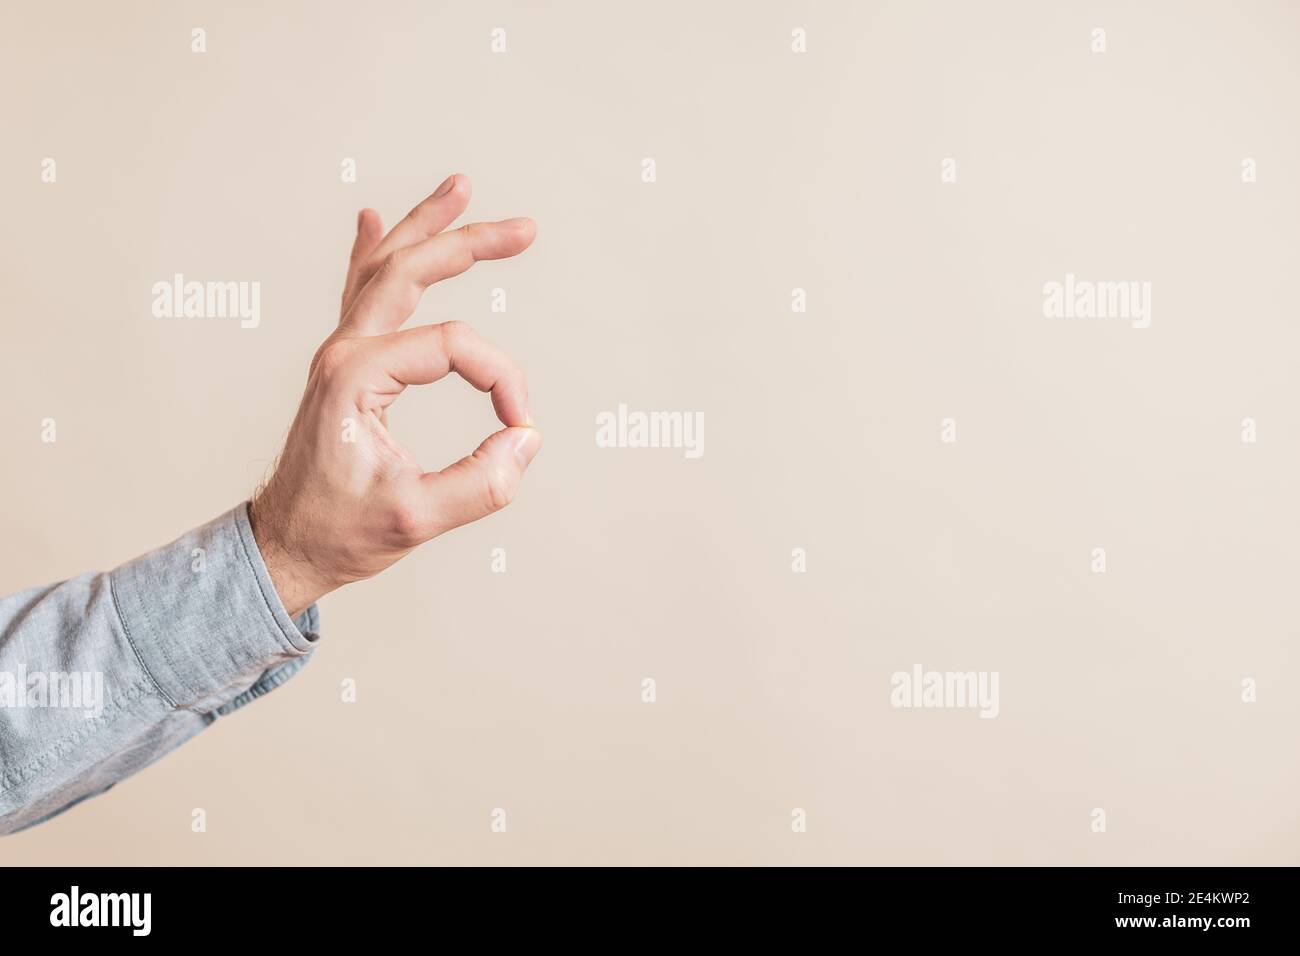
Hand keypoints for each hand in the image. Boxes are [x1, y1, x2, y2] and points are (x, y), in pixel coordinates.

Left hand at [249, 174, 540, 616]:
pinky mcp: (342, 366)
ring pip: (382, 269)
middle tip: (525, 228)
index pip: (454, 347)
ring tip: (460, 190)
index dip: (502, 382)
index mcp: (357, 376)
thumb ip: (480, 483)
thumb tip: (527, 439)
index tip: (521, 429)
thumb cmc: (341, 532)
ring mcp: (338, 353)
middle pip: (410, 270)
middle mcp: (343, 350)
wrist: (284, 546)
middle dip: (469, 243)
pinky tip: (373, 221)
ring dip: (424, 229)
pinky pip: (358, 293)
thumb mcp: (417, 518)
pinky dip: (371, 253)